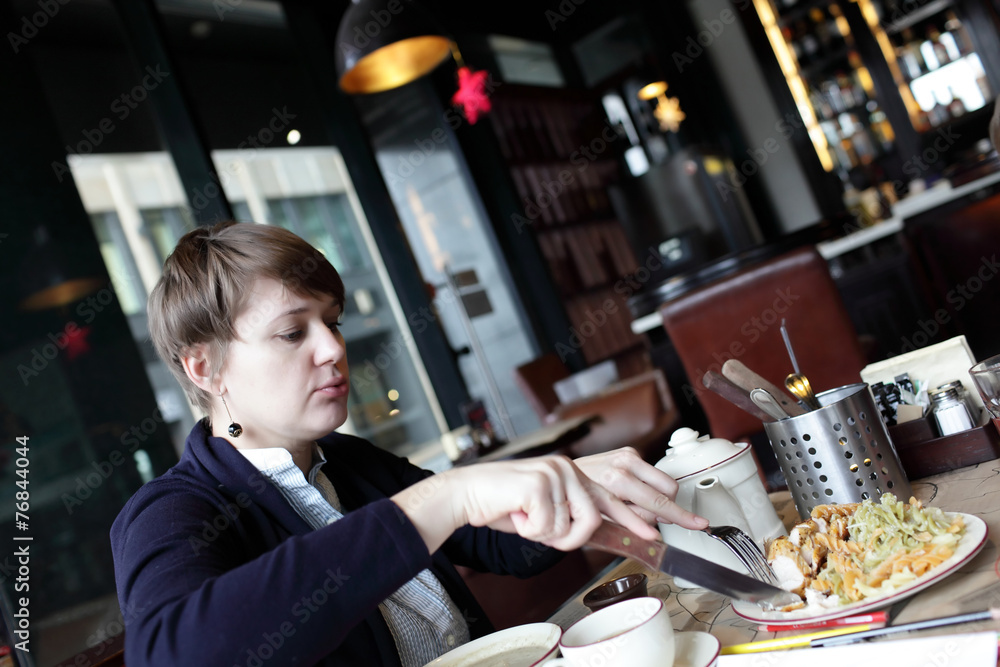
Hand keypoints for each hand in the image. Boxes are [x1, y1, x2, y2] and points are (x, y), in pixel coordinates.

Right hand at [395, 455, 660, 553]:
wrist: (466, 494)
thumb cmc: (503, 506)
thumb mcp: (547, 513)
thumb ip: (572, 516)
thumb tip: (604, 532)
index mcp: (573, 472)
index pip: (613, 492)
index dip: (638, 511)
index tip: (657, 529)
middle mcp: (568, 468)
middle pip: (609, 503)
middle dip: (634, 522)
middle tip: (660, 536)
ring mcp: (555, 473)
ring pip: (578, 525)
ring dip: (554, 536)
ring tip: (530, 525)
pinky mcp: (540, 483)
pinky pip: (551, 528)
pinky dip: (531, 531)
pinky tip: (516, 516)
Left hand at [574, 447, 707, 529]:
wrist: (562, 478)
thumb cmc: (578, 501)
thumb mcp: (601, 520)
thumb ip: (631, 524)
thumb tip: (655, 529)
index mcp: (614, 481)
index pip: (657, 502)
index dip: (680, 517)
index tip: (699, 523)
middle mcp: (623, 464)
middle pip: (667, 491)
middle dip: (669, 510)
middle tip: (662, 520)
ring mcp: (627, 456)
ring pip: (665, 483)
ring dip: (659, 499)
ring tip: (637, 506)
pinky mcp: (628, 452)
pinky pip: (654, 475)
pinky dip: (650, 488)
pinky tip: (633, 494)